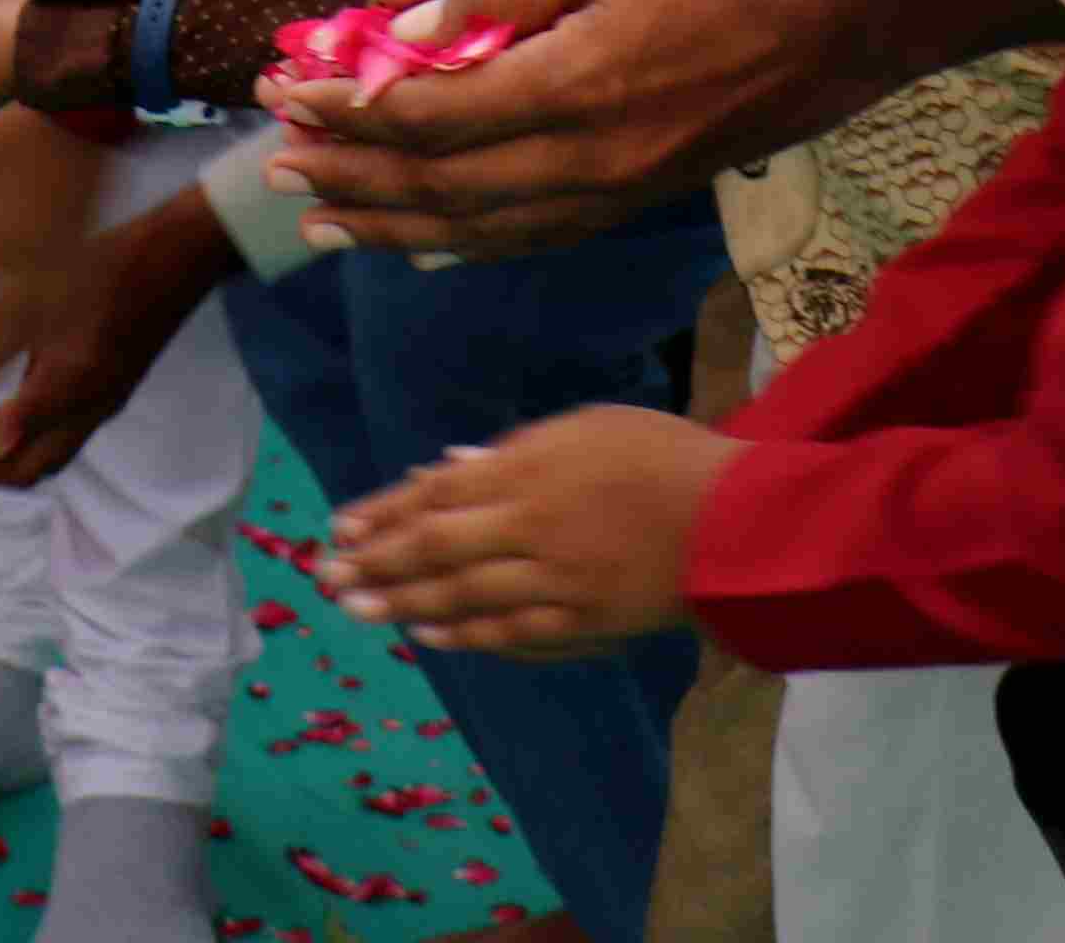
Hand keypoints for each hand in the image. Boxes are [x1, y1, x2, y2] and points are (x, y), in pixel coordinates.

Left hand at [0, 188, 230, 490]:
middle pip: (23, 470)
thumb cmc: (105, 267)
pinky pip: (58, 439)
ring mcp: (101, 406)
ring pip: (44, 459)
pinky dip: (21, 441)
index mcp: (66, 391)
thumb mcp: (37, 294)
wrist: (176, 259)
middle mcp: (86, 412)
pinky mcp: (108, 392)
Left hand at [267, 0, 1011, 258]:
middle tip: (272, 158)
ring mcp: (633, 184)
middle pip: (442, 186)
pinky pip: (543, 231)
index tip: (278, 87)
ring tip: (322, 215)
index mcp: (577, 82)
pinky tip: (431, 240)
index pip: (425, 115)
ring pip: (487, 227)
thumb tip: (393, 8)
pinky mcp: (658, 184)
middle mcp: (599, 157)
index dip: (341, 107)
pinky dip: (472, 239)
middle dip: (348, 172)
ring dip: (396, 221)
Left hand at [314, 404, 725, 656]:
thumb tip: (449, 465)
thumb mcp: (585, 427)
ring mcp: (559, 582)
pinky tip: (433, 636)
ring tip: (360, 611)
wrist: (738, 519)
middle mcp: (533, 528)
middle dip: (376, 566)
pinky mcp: (588, 622)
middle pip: (438, 551)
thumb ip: (515, 451)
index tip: (339, 529)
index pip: (436, 494)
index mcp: (530, 471)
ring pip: (467, 600)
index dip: (383, 514)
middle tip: (326, 583)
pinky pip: (516, 635)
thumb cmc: (662, 456)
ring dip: (407, 606)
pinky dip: (469, 636)